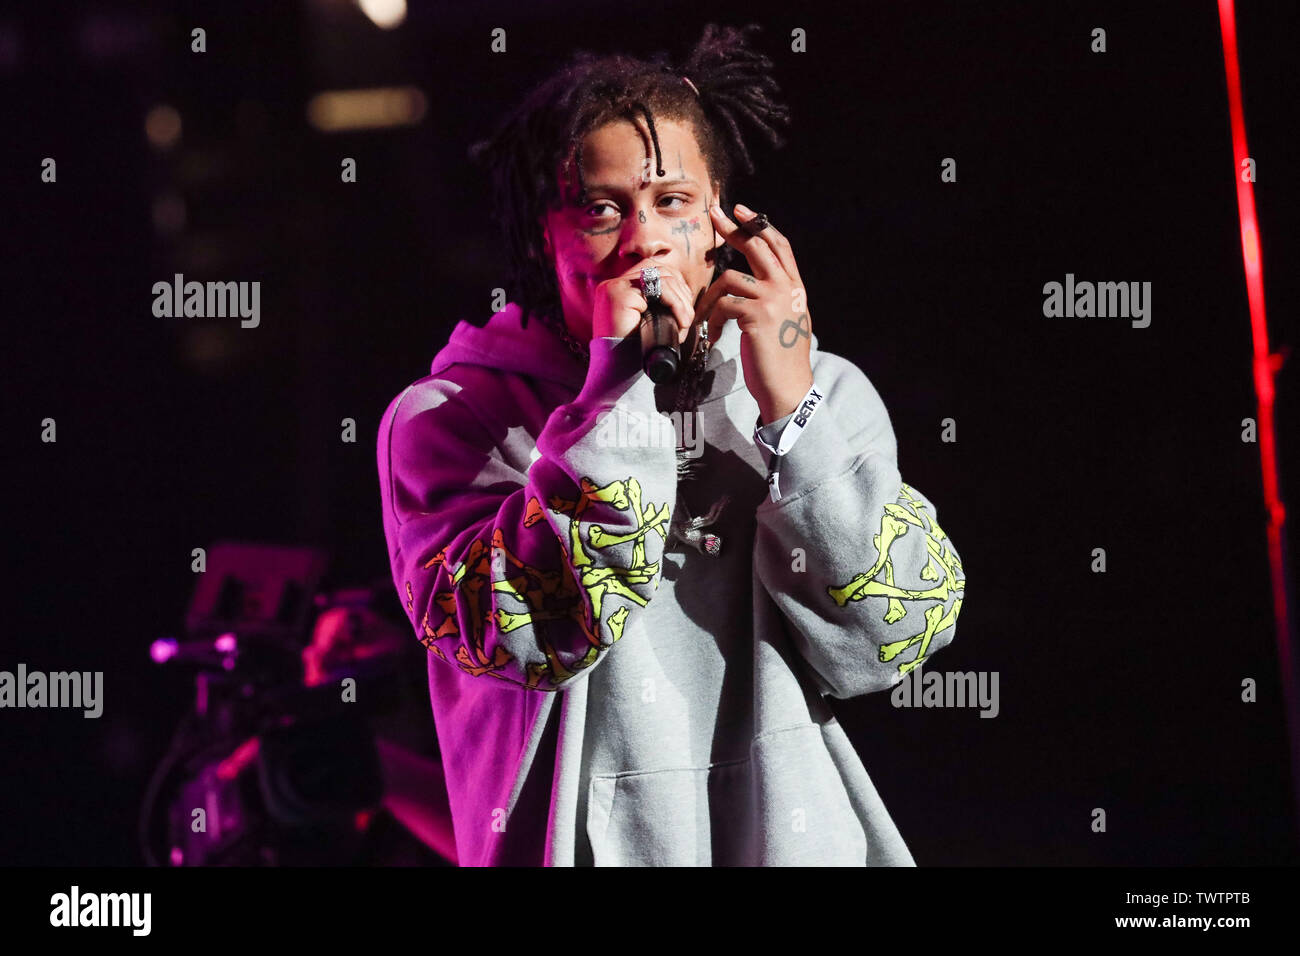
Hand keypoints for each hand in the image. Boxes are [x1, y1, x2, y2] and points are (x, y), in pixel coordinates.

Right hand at [591, 260, 695, 342]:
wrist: (619, 369)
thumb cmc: (635, 349)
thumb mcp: (650, 321)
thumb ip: (658, 303)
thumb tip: (684, 292)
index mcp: (623, 288)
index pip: (657, 270)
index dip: (677, 285)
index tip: (685, 309)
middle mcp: (616, 283)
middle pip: (662, 270)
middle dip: (682, 294)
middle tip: (686, 320)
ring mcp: (616, 286)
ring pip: (663, 277)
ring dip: (681, 301)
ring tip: (684, 324)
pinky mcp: (618, 293)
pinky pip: (658, 288)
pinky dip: (675, 303)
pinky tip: (679, 321)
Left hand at [697, 203, 814, 423]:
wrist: (787, 387)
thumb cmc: (781, 359)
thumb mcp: (786, 320)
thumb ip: (776, 297)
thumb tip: (756, 281)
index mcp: (795, 288)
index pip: (779, 246)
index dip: (760, 225)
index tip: (741, 211)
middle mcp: (787, 288)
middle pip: (758, 246)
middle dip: (734, 228)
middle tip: (714, 215)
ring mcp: (773, 301)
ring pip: (731, 278)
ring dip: (711, 296)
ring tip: (706, 316)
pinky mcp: (756, 316)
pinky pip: (724, 304)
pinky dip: (713, 319)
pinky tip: (715, 335)